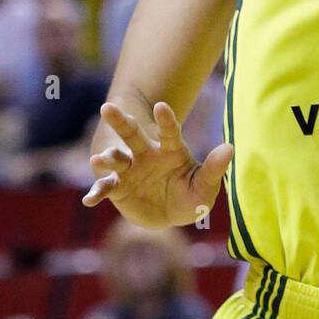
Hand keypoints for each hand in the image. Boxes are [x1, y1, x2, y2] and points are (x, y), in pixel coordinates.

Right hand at [83, 100, 232, 229]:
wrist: (170, 213)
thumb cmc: (190, 195)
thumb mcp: (205, 187)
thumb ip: (214, 169)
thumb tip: (230, 148)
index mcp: (171, 150)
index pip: (169, 131)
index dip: (166, 119)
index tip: (160, 105)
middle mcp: (147, 155)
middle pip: (132, 134)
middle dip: (120, 121)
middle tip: (107, 107)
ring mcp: (130, 170)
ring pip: (116, 158)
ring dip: (107, 158)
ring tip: (97, 160)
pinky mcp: (119, 189)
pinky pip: (106, 189)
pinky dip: (97, 193)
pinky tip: (89, 200)